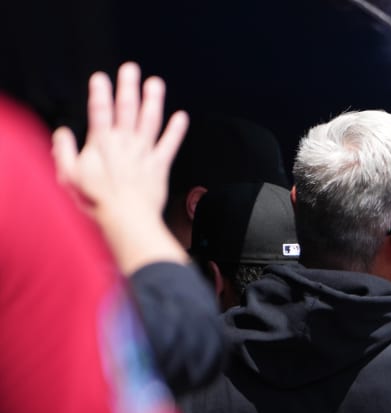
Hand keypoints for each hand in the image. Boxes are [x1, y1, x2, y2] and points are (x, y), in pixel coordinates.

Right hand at [51, 62, 189, 272]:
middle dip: (128, 87)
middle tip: (130, 68)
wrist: (126, 221)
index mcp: (101, 144)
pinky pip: (170, 145)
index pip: (99, 112)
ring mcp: (144, 154)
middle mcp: (124, 144)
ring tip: (155, 82)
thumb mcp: (68, 176)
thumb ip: (64, 151)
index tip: (101, 78)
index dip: (100, 93)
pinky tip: (181, 117)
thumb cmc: (96, 202)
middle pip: (126, 109)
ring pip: (150, 121)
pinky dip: (176, 130)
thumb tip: (62, 133)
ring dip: (153, 100)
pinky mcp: (159, 167)